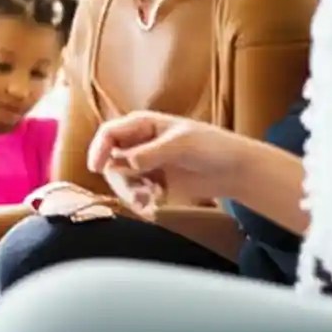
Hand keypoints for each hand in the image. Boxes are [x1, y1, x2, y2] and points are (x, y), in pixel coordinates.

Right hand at [88, 110, 244, 217]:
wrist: (234, 170)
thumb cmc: (211, 146)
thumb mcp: (181, 145)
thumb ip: (150, 153)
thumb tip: (123, 161)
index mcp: (141, 125)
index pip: (109, 133)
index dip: (99, 149)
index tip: (97, 168)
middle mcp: (138, 143)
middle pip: (110, 160)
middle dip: (120, 179)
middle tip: (138, 193)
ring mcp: (144, 163)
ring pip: (119, 179)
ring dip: (130, 193)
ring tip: (149, 202)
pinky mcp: (152, 182)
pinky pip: (133, 192)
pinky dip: (139, 201)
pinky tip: (152, 207)